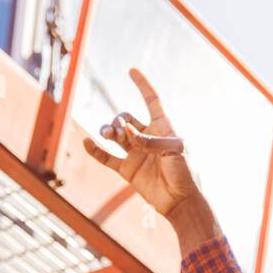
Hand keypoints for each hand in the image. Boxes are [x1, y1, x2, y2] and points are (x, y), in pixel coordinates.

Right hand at [82, 68, 199, 217]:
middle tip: (119, 130)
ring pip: (115, 134)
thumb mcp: (174, 152)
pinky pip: (107, 157)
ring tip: (107, 135)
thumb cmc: (186, 174)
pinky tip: (87, 143)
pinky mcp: (127, 169)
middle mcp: (147, 138)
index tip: (132, 70)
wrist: (181, 202)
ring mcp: (136, 153)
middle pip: (126, 118)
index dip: (142, 86)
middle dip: (119, 120)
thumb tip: (127, 133)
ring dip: (107, 130)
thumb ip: (151, 141)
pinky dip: (96, 150)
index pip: (151, 101)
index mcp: (163, 128)